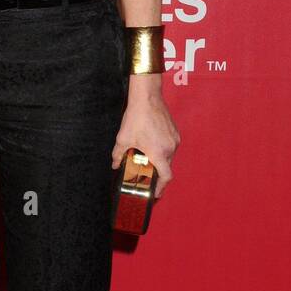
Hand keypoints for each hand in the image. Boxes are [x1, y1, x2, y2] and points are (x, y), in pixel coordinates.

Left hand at [111, 78, 179, 197]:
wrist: (147, 97)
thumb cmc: (136, 118)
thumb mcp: (123, 139)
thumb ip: (118, 155)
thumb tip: (115, 164)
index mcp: (158, 153)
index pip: (166, 177)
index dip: (161, 188)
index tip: (155, 193)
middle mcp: (170, 148)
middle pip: (166, 167)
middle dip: (157, 173)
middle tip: (146, 174)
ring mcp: (174, 140)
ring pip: (168, 157)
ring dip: (159, 160)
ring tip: (147, 156)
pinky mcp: (175, 133)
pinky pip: (170, 147)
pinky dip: (162, 150)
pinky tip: (151, 144)